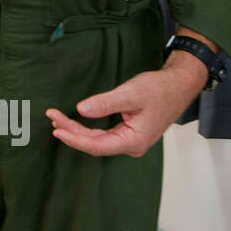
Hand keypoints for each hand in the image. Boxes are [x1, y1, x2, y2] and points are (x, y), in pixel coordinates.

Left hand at [46, 52, 208, 156]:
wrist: (178, 85)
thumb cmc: (159, 89)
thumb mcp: (130, 94)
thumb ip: (105, 103)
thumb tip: (81, 110)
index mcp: (134, 141)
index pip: (98, 145)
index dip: (75, 139)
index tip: (57, 130)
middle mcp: (131, 145)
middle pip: (94, 143)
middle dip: (71, 131)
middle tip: (52, 117)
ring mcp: (129, 140)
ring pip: (97, 139)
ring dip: (77, 130)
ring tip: (56, 118)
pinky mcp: (127, 133)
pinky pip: (103, 134)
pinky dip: (87, 128)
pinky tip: (73, 121)